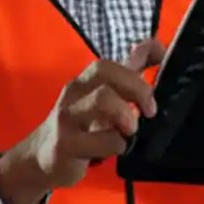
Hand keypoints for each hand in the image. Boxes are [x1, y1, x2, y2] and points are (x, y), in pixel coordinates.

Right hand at [0, 39, 164, 203]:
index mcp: (85, 81)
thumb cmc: (80, 125)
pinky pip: (103, 140)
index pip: (109, 60)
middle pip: (106, 72)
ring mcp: (67, 118)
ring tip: (130, 131)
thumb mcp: (102, 98)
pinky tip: (115, 149)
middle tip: (149, 111)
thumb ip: (128, 72)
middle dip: (137, 88)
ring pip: (103, 100)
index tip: (161, 66)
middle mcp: (74, 93)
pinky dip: (118, 145)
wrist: (42, 157)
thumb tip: (153, 46)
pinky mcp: (65, 145)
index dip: (139, 58)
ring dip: (126, 115)